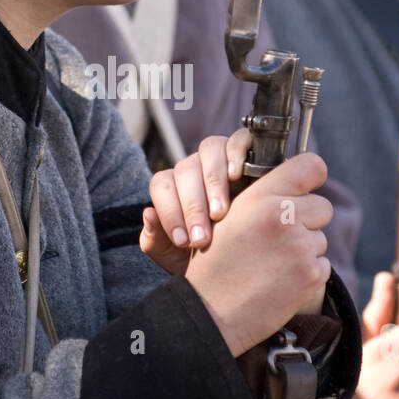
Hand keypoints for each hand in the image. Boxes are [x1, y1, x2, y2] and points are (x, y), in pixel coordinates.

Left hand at [139, 128, 251, 275]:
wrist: (251, 259)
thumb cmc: (211, 256)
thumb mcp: (178, 257)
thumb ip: (156, 240)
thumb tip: (148, 213)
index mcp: (174, 187)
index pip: (161, 185)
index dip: (169, 212)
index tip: (184, 242)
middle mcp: (196, 167)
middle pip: (185, 170)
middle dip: (192, 207)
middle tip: (202, 239)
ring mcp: (221, 156)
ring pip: (209, 150)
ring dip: (213, 182)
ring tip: (220, 213)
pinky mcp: (249, 150)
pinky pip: (239, 139)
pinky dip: (236, 153)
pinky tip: (237, 176)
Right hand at [183, 152, 331, 356]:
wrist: (211, 312)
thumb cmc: (217, 264)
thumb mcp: (230, 218)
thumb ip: (264, 199)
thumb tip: (298, 189)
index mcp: (260, 197)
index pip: (311, 166)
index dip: (312, 176)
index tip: (306, 187)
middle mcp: (283, 216)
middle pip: (322, 206)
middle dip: (308, 221)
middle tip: (280, 239)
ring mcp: (300, 246)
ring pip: (321, 239)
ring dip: (304, 250)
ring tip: (273, 265)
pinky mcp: (311, 274)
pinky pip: (323, 265)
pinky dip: (307, 274)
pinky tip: (281, 281)